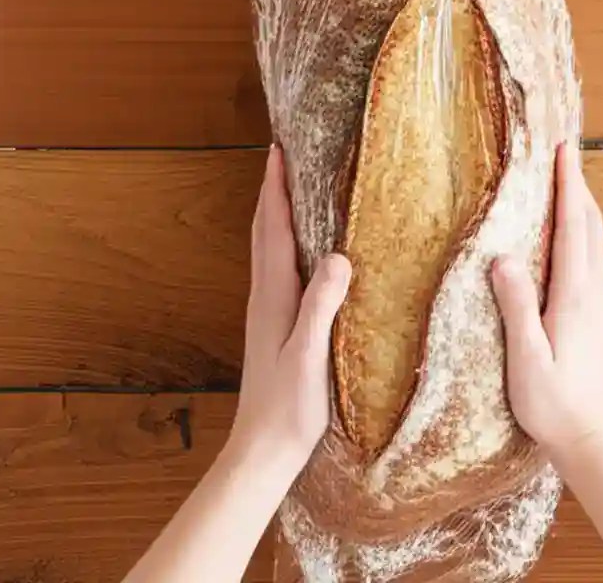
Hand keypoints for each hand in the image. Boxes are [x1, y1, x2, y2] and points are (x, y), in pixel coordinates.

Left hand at [229, 146, 351, 471]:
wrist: (263, 450)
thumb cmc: (290, 409)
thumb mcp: (310, 356)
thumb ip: (321, 307)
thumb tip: (339, 256)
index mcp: (273, 298)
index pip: (273, 231)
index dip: (275, 190)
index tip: (277, 151)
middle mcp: (264, 299)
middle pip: (264, 233)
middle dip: (270, 192)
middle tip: (280, 157)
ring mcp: (266, 314)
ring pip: (267, 251)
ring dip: (274, 216)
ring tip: (288, 190)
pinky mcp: (274, 329)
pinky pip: (277, 271)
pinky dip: (283, 245)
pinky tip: (300, 253)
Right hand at [491, 144, 602, 462]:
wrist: (596, 440)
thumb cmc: (555, 406)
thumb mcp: (527, 359)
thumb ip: (517, 308)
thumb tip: (502, 258)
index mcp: (576, 297)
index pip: (572, 227)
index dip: (568, 186)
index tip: (564, 150)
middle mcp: (596, 293)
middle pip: (591, 226)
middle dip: (579, 186)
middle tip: (565, 153)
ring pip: (597, 242)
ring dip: (583, 208)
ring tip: (568, 184)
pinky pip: (595, 261)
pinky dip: (584, 234)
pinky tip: (572, 239)